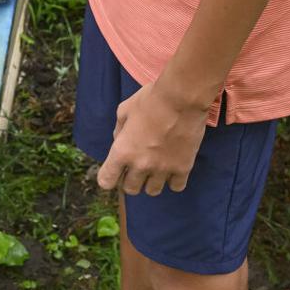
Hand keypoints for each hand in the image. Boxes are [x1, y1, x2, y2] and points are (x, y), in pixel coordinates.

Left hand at [97, 81, 207, 196]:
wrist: (181, 99)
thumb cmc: (150, 100)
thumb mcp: (124, 111)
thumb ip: (119, 131)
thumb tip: (120, 142)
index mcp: (122, 151)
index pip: (106, 181)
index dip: (108, 177)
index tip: (114, 171)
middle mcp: (140, 165)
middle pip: (130, 189)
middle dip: (130, 179)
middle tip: (137, 166)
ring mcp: (163, 169)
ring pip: (152, 191)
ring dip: (151, 181)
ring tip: (156, 167)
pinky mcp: (183, 168)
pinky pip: (176, 187)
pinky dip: (173, 180)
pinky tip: (172, 167)